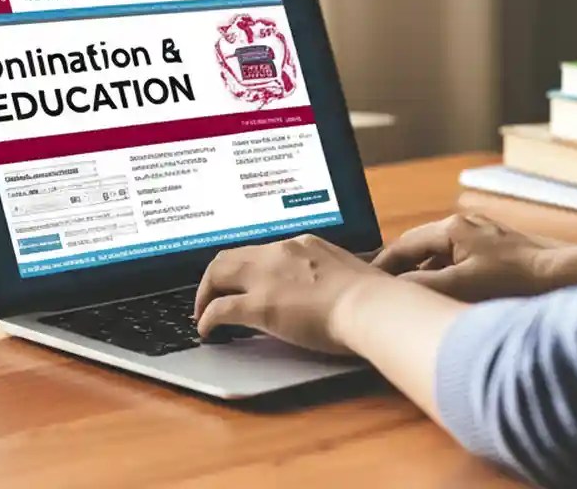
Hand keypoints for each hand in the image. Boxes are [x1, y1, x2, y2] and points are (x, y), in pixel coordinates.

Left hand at [193, 234, 392, 354]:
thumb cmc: (373, 297)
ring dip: (204, 295)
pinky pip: (219, 309)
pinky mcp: (260, 305)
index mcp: (302, 244)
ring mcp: (267, 277)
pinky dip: (207, 320)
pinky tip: (207, 333)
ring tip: (202, 315)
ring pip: (216, 275)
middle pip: (230, 256)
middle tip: (210, 298)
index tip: (242, 282)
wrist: (372, 306)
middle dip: (215, 278)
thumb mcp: (349, 273)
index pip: (261, 251)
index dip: (246, 268)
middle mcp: (280, 253)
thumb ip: (332, 275)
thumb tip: (334, 290)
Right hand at [372, 213, 561, 300]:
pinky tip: (447, 295)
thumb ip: (424, 285)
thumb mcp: (461, 286)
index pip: (403, 245)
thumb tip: (395, 289)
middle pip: (419, 247)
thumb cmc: (514, 280)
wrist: (559, 276)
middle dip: (401, 269)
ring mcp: (481, 234)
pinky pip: (458, 260)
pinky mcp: (495, 248)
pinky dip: (446, 275)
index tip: (367, 283)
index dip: (383, 266)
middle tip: (383, 290)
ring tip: (413, 297)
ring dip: (424, 274)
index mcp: (451, 227)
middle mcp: (464, 225)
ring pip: (439, 255)